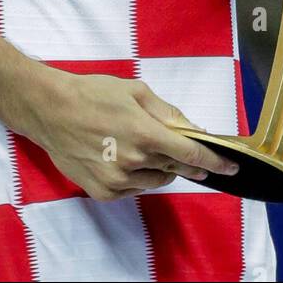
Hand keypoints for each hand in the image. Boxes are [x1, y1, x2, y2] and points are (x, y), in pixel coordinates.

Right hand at [28, 72, 239, 200]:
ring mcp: (118, 180)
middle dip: (187, 162)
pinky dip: (137, 177)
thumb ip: (167, 112)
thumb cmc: (92, 94)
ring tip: (142, 147)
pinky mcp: (103, 192)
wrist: (51, 111)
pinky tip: (123, 158)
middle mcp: (134, 161)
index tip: (231, 166)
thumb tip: (192, 128)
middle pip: (176, 169)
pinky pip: (133, 189)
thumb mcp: (135, 91)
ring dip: (160, 168)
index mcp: (146, 133)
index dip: (214, 161)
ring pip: (156, 181)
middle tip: (187, 154)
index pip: (191, 154)